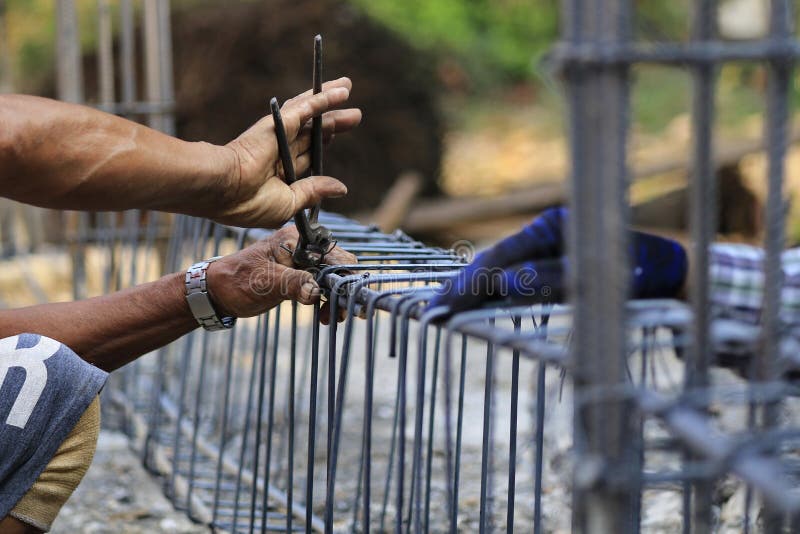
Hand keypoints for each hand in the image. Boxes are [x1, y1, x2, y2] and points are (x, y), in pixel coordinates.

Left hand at [205, 226, 357, 321]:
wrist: (218, 292)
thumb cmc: (237, 282)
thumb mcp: (264, 282)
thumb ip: (292, 283)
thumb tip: (316, 292)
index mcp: (295, 240)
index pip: (332, 255)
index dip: (345, 276)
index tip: (351, 298)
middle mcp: (303, 247)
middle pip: (337, 265)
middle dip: (343, 289)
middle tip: (342, 313)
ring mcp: (302, 261)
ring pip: (332, 277)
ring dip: (335, 298)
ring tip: (331, 318)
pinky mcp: (300, 275)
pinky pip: (322, 285)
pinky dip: (326, 300)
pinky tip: (323, 315)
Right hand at [215, 77, 361, 227]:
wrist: (224, 190)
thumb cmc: (249, 204)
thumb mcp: (289, 204)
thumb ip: (313, 192)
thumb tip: (340, 188)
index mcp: (278, 175)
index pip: (306, 157)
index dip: (321, 147)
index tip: (334, 139)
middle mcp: (279, 151)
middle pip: (313, 133)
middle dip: (334, 124)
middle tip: (355, 116)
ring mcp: (279, 135)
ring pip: (311, 115)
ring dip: (331, 102)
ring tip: (348, 88)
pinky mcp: (280, 123)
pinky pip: (307, 108)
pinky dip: (324, 99)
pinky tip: (341, 91)